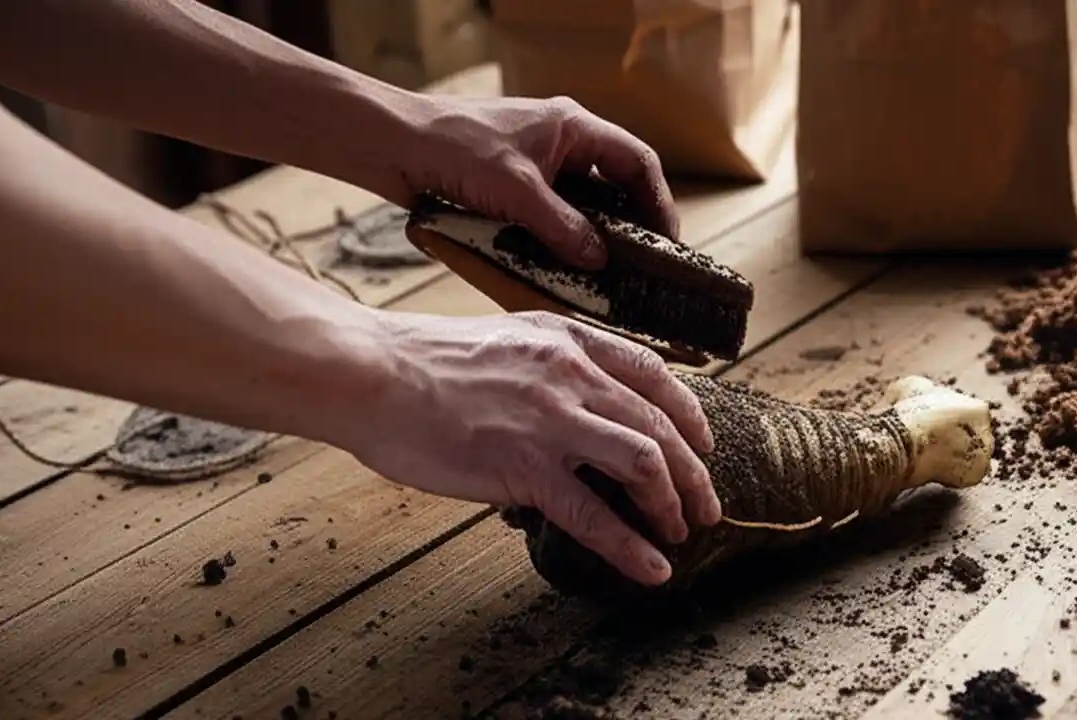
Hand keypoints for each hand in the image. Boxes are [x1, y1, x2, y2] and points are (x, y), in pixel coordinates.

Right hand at [338, 310, 720, 586]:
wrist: (369, 373)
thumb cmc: (420, 361)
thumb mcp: (503, 340)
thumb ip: (548, 368)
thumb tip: (574, 412)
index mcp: (566, 338)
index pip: (652, 371)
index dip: (689, 410)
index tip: (702, 440)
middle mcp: (571, 373)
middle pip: (660, 422)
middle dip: (694, 470)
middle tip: (706, 504)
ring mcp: (551, 419)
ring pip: (644, 461)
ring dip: (674, 502)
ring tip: (682, 532)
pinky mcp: (524, 465)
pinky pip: (593, 514)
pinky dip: (630, 546)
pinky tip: (651, 569)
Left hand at [359, 93, 678, 269]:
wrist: (390, 144)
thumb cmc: (451, 148)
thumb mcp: (516, 190)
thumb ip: (562, 227)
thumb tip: (600, 260)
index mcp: (573, 127)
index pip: (637, 162)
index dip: (658, 203)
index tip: (665, 244)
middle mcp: (560, 144)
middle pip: (613, 186)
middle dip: (628, 226)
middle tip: (638, 268)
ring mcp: (536, 166)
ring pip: (581, 205)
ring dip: (591, 237)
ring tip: (603, 276)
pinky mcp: (511, 188)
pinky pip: (549, 216)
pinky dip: (559, 241)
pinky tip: (559, 269)